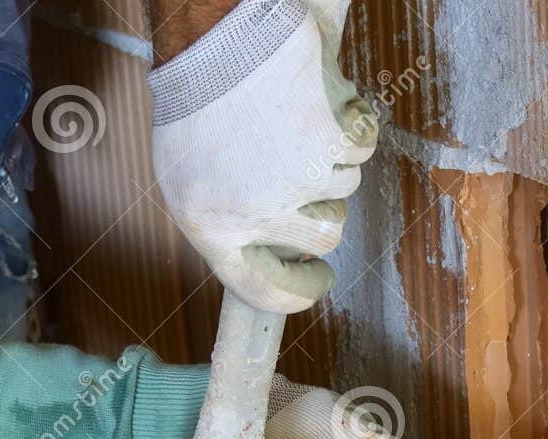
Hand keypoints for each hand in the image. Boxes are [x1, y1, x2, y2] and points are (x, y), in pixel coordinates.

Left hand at [148, 0, 377, 313]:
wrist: (213, 38)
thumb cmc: (196, 102)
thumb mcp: (187, 178)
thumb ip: (226, 222)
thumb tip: (270, 252)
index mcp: (212, 229)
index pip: (265, 290)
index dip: (299, 291)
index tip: (320, 279)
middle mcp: (257, 214)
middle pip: (323, 237)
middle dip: (322, 206)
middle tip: (304, 170)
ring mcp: (297, 180)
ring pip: (346, 188)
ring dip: (331, 158)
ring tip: (294, 121)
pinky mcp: (330, 143)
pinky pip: (361, 148)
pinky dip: (350, 125)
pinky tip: (317, 102)